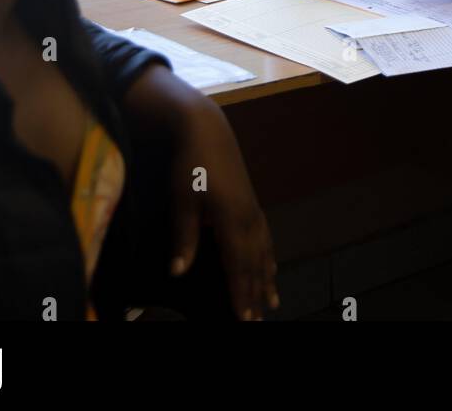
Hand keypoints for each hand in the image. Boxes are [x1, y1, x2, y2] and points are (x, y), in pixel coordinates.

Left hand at [123, 65, 276, 320]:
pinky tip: (270, 266)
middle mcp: (248, 217)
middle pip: (255, 263)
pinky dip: (269, 257)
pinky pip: (265, 237)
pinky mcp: (252, 203)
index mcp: (231, 218)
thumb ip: (184, 236)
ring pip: (264, 252)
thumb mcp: (182, 199)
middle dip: (256, 293)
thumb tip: (179, 271)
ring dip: (267, 279)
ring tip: (272, 302)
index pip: (238, 265)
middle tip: (258, 320)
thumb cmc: (190, 164)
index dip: (241, 293)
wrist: (208, 130)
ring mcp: (253, 209)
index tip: (244, 318)